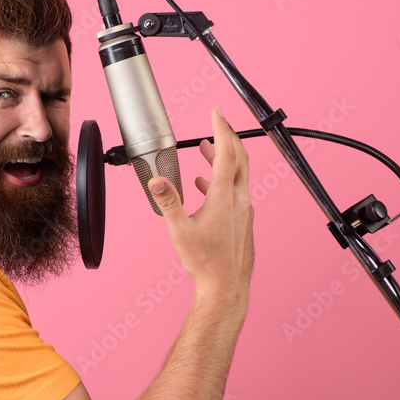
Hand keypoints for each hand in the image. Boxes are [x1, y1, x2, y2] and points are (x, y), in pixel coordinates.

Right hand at [147, 107, 254, 307]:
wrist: (227, 287)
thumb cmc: (206, 262)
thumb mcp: (180, 231)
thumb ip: (168, 202)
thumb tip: (156, 180)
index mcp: (225, 196)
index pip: (227, 153)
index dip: (221, 129)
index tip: (216, 112)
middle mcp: (239, 200)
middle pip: (239, 158)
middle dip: (227, 137)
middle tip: (216, 123)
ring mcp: (243, 210)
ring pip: (238, 174)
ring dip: (224, 158)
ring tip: (207, 149)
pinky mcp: (242, 220)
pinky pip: (236, 190)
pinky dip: (222, 179)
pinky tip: (206, 186)